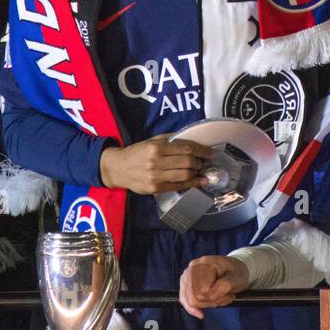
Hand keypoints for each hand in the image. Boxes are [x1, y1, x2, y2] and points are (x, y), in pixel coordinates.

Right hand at [99, 137, 214, 194]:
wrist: (118, 168)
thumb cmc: (137, 152)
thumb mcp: (152, 140)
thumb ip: (171, 140)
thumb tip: (193, 141)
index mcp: (157, 147)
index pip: (186, 148)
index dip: (202, 151)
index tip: (211, 152)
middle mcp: (156, 162)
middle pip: (188, 162)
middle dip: (200, 162)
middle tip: (204, 162)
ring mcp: (156, 177)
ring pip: (185, 175)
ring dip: (197, 173)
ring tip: (200, 170)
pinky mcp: (155, 188)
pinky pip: (178, 186)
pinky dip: (191, 184)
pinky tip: (198, 181)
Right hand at [179, 255, 249, 318]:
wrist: (234, 268)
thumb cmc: (236, 273)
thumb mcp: (236, 279)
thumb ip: (223, 288)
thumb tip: (208, 296)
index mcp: (205, 264)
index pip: (203, 291)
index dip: (217, 298)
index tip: (229, 295)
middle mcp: (193, 267)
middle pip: (194, 297)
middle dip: (211, 302)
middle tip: (224, 296)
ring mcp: (187, 275)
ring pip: (189, 301)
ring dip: (206, 304)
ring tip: (218, 297)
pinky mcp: (185, 282)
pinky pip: (184, 300)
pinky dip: (193, 308)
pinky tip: (201, 312)